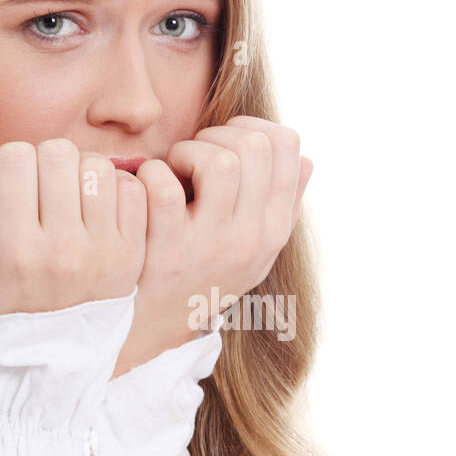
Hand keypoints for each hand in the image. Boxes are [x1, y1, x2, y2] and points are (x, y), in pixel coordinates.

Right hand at [0, 139, 146, 327]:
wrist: (52, 361)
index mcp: (15, 251)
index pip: (15, 157)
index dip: (9, 162)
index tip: (11, 184)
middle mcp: (62, 250)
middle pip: (58, 153)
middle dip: (45, 161)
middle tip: (42, 186)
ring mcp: (104, 253)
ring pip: (98, 166)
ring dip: (82, 173)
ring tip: (70, 196)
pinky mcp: (133, 256)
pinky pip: (135, 190)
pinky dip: (118, 190)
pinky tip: (98, 208)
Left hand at [111, 116, 312, 376]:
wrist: (153, 328)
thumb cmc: (203, 275)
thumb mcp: (254, 250)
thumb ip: (282, 206)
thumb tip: (307, 160)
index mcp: (273, 231)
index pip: (288, 148)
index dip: (252, 127)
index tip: (225, 141)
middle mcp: (249, 239)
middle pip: (255, 147)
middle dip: (218, 136)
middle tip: (195, 156)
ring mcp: (208, 245)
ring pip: (219, 161)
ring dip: (189, 150)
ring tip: (175, 168)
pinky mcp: (165, 249)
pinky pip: (165, 185)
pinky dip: (152, 172)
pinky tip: (148, 185)